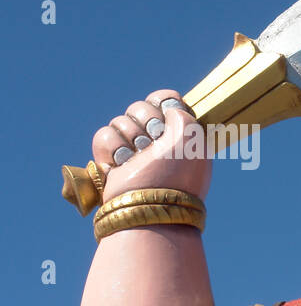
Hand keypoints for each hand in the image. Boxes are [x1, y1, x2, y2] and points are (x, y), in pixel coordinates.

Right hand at [92, 90, 209, 204]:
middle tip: (154, 143)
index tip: (166, 115)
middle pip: (140, 106)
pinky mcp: (113, 159)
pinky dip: (111, 147)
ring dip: (128, 138)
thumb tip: (167, 108)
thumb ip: (183, 113)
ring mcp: (134, 149)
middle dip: (146, 122)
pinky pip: (103, 135)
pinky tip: (120, 163)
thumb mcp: (192, 139)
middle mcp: (158, 140)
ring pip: (120, 121)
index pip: (166, 99)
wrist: (149, 206)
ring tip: (137, 159)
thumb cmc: (175, 173)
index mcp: (182, 133)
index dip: (163, 103)